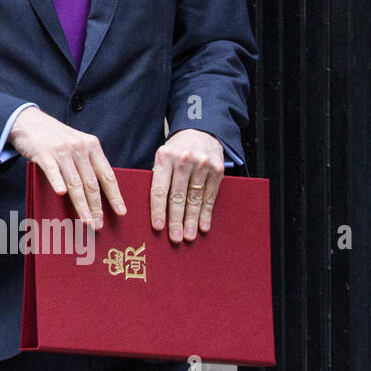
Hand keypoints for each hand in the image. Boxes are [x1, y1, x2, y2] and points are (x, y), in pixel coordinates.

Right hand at [8, 107, 124, 228]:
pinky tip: (61, 194)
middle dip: (96, 207)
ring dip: (81, 204)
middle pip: (91, 183)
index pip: (107, 175)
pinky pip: (52, 170)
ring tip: (86, 221)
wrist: (29, 121)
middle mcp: (79, 147)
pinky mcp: (43, 153)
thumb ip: (88, 161)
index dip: (115, 195)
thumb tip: (98, 190)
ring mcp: (61, 150)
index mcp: (92, 146)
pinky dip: (57, 182)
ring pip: (75, 182)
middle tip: (98, 224)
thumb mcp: (77, 143)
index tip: (121, 212)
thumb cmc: (54, 137)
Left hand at [151, 128, 223, 242]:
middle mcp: (184, 160)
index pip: (159, 189)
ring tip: (189, 236)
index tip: (158, 227)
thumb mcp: (162, 155)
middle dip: (176, 220)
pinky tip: (203, 225)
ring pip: (195, 199)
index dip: (158, 210)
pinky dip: (206, 212)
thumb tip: (152, 207)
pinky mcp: (217, 170)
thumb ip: (159, 176)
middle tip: (175, 238)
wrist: (201, 131)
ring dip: (192, 220)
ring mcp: (203, 165)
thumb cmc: (177, 149)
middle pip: (178, 197)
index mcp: (165, 157)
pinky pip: (211, 196)